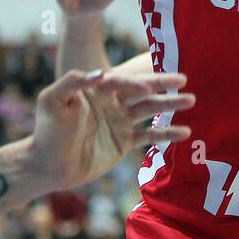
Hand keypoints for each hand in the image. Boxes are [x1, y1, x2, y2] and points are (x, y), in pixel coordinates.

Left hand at [28, 69, 193, 190]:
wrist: (48, 165)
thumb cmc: (47, 131)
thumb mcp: (52, 101)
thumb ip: (71, 82)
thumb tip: (99, 72)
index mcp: (96, 89)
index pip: (121, 80)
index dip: (135, 82)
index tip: (148, 86)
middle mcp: (112, 102)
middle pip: (142, 91)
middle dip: (162, 85)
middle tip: (183, 79)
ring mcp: (120, 121)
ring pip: (150, 110)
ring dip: (170, 105)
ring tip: (191, 100)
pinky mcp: (124, 141)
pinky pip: (150, 136)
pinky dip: (167, 134)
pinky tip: (185, 132)